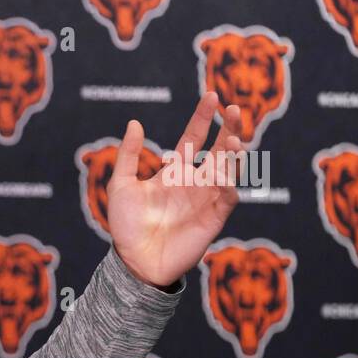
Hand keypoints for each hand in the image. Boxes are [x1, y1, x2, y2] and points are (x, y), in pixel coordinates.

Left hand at [107, 91, 243, 287]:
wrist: (134, 261)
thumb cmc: (126, 226)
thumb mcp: (121, 185)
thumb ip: (129, 155)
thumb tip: (135, 122)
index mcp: (174, 172)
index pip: (194, 138)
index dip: (203, 118)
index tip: (212, 96)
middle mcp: (194, 182)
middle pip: (218, 149)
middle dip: (229, 128)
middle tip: (235, 108)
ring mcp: (206, 199)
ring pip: (228, 170)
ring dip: (234, 154)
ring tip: (234, 137)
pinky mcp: (214, 219)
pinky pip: (228, 198)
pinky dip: (229, 185)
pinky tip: (225, 174)